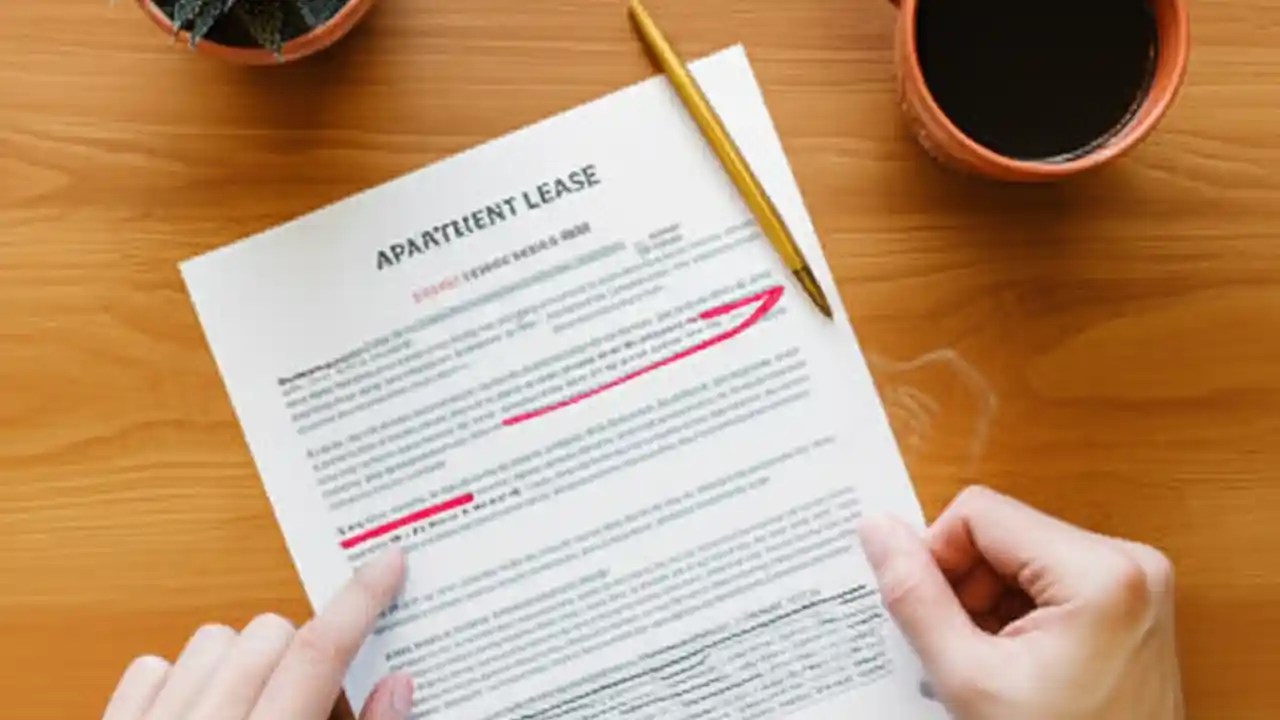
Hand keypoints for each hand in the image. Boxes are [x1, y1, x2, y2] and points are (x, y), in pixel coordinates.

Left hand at [102, 549, 411, 719]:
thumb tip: (399, 685)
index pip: (321, 652)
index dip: (361, 600)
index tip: (389, 560)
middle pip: (270, 635)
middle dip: (298, 650)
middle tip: (311, 690)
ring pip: (212, 640)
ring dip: (241, 659)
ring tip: (254, 703)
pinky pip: (148, 668)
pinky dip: (179, 681)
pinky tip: (197, 711)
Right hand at [859, 486, 1182, 719]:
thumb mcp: (969, 678)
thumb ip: (915, 596)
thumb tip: (877, 531)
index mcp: (1101, 572)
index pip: (980, 512)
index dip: (935, 556)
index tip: (926, 611)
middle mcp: (1129, 563)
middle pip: (1002, 532)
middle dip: (964, 586)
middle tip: (956, 646)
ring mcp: (1134, 583)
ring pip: (1019, 556)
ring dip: (986, 602)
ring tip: (987, 661)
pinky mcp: (1129, 602)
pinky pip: (1049, 580)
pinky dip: (1016, 614)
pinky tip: (1013, 661)